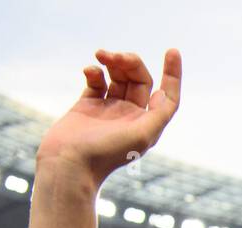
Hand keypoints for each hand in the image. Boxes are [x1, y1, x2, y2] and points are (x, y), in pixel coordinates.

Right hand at [35, 49, 181, 185]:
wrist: (68, 164)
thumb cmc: (106, 153)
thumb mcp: (142, 136)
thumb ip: (158, 113)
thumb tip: (163, 93)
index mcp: (147, 124)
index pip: (166, 95)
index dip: (172, 74)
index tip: (172, 51)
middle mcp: (130, 116)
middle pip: (139, 79)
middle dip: (130, 62)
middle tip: (114, 56)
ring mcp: (108, 110)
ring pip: (118, 76)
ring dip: (113, 61)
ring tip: (101, 55)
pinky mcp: (87, 106)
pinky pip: (96, 81)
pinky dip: (94, 71)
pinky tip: (90, 71)